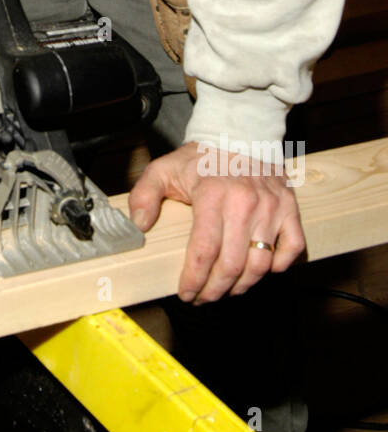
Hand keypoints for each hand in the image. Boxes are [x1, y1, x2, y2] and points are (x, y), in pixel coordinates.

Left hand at [128, 140, 305, 302]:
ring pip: (261, 264)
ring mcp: (271, 207)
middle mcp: (245, 203)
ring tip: (226, 290)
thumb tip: (140, 226)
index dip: (194, 280)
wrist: (240, 133)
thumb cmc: (201, 157)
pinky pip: (292, 249)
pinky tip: (260, 270)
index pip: (204, 251)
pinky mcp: (290, 208)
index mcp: (212, 195)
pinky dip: (278, 266)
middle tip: (203, 298)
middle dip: (214, 290)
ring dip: (242, 286)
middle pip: (232, 265)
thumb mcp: (164, 169)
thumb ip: (144, 195)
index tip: (186, 293)